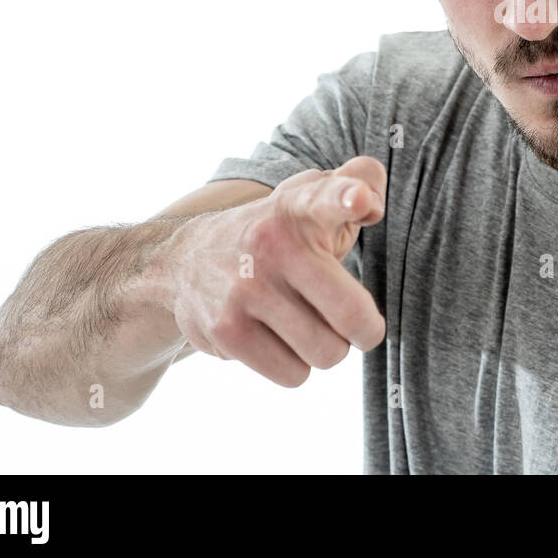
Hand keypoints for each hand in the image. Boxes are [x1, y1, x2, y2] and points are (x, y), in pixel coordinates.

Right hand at [166, 157, 386, 386]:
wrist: (185, 259)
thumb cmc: (279, 233)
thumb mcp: (313, 196)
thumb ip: (361, 182)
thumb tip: (372, 204)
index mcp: (301, 206)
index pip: (326, 195)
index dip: (348, 196)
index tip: (359, 200)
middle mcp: (272, 244)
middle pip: (351, 316)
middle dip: (364, 329)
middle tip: (351, 321)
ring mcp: (245, 289)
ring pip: (325, 353)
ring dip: (325, 348)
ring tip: (304, 323)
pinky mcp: (225, 330)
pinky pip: (293, 375)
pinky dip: (294, 366)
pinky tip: (275, 338)